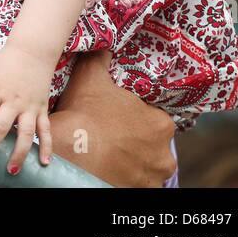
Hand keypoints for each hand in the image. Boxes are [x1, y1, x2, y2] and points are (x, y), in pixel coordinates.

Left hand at [0, 43, 55, 174]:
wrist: (32, 52)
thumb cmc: (4, 63)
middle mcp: (12, 100)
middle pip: (0, 128)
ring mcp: (29, 106)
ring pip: (25, 133)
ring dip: (18, 153)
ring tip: (10, 170)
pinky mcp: (42, 108)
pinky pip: (45, 130)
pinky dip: (46, 146)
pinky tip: (44, 162)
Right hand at [49, 50, 175, 186]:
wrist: (72, 153)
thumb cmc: (85, 114)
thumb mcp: (90, 77)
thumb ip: (100, 60)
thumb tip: (103, 44)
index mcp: (161, 123)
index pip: (153, 118)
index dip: (134, 117)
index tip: (117, 117)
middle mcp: (165, 154)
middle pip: (152, 144)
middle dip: (136, 141)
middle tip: (111, 136)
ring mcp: (154, 177)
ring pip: (146, 166)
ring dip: (132, 161)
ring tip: (108, 154)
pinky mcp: (140, 192)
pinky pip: (135, 183)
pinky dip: (125, 178)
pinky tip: (108, 169)